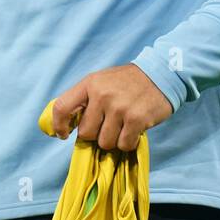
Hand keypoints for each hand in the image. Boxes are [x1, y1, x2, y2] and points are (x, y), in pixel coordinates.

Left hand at [48, 64, 173, 151]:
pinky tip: (134, 131)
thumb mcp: (101, 82)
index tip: (64, 134)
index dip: (59, 125)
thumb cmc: (127, 82)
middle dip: (96, 134)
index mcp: (89, 84)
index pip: (62, 107)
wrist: (161, 75)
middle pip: (86, 133)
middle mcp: (102, 95)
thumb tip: (67, 125)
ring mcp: (119, 108)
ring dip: (114, 140)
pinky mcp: (136, 119)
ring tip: (122, 127)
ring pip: (105, 143)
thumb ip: (85, 100)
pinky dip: (128, 143)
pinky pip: (123, 145)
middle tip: (108, 125)